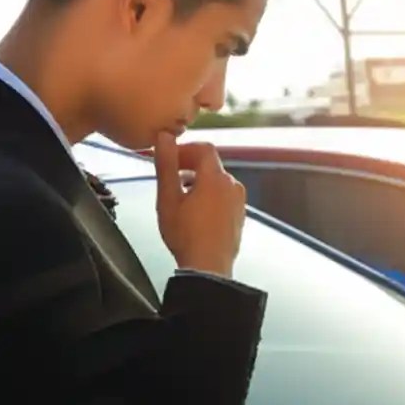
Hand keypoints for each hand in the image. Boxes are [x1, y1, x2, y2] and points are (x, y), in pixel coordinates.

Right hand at [153, 132, 245, 276]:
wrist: (209, 267)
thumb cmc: (185, 234)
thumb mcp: (168, 198)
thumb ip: (166, 165)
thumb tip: (164, 137)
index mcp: (216, 178)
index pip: (204, 148)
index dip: (185, 149)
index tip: (169, 160)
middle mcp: (233, 186)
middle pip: (212, 164)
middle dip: (190, 165)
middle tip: (171, 178)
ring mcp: (239, 201)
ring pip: (218, 181)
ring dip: (199, 181)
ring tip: (180, 196)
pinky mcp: (240, 215)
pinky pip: (224, 195)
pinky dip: (210, 194)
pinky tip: (196, 211)